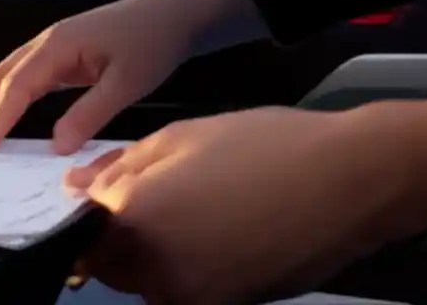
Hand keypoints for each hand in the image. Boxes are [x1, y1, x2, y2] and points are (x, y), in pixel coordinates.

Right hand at [0, 0, 193, 152]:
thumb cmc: (154, 40)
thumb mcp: (128, 81)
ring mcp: (54, 48)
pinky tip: (0, 113)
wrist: (177, 13)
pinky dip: (6, 97)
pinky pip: (26, 79)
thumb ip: (91, 113)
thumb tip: (57, 147)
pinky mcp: (64, 56)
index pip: (17, 86)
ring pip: (8, 76)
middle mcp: (48, 43)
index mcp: (58, 45)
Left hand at [66, 105, 426, 304]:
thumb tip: (76, 185)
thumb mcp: (177, 138)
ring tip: (198, 211)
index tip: (103, 199)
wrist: (350, 180)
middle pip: (109, 265)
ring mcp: (194, 296)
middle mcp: (159, 270)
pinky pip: (184, 291)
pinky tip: (219, 232)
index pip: (81, 234)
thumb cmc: (266, 147)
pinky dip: (187, 268)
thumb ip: (117, 168)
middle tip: (159, 199)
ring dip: (152, 254)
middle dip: (117, 236)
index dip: (89, 214)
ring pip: (146, 282)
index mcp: (137, 221)